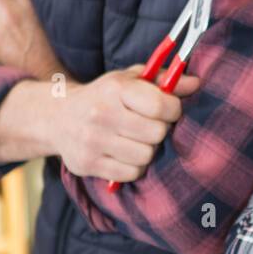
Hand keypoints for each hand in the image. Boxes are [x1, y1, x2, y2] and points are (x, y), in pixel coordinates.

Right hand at [54, 64, 200, 181]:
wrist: (57, 118)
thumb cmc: (104, 97)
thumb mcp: (129, 80)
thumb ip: (163, 80)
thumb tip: (196, 83)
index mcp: (115, 88)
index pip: (161, 105)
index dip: (173, 110)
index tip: (168, 109)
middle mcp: (101, 113)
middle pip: (157, 134)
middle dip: (159, 131)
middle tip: (149, 126)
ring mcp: (92, 141)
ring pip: (146, 156)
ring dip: (147, 150)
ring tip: (135, 140)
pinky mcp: (87, 164)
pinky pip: (131, 174)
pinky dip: (133, 167)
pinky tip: (123, 154)